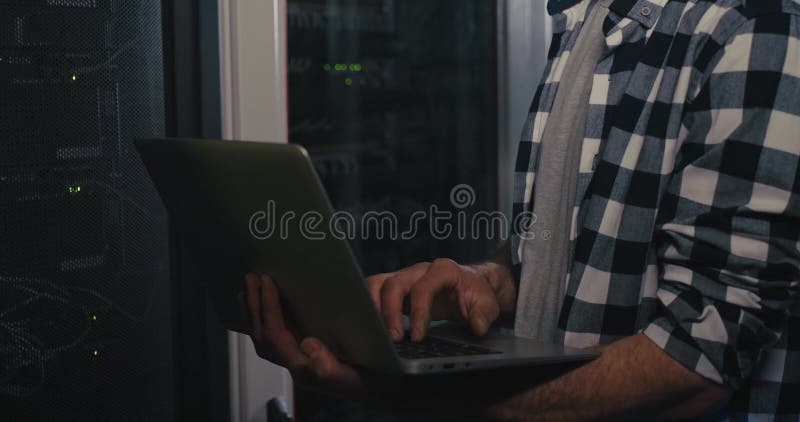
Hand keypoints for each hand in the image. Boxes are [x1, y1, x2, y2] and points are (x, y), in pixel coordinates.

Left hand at [241, 273, 366, 398]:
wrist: (383, 388)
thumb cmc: (370, 380)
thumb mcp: (352, 375)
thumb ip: (327, 366)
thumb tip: (307, 344)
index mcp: (303, 369)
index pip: (274, 335)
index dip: (268, 306)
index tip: (267, 281)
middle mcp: (295, 365)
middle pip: (263, 335)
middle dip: (254, 306)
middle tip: (251, 278)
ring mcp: (298, 359)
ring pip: (265, 336)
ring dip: (256, 311)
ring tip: (250, 288)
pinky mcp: (304, 353)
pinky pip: (276, 335)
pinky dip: (266, 317)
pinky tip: (267, 305)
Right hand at [366, 258, 516, 341]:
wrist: (471, 284)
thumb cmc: (477, 294)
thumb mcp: (487, 305)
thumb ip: (483, 315)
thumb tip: (477, 326)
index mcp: (443, 270)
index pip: (423, 288)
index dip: (418, 313)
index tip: (418, 338)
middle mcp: (419, 270)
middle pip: (394, 284)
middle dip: (390, 313)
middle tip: (393, 340)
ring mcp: (405, 277)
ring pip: (377, 283)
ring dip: (371, 307)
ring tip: (373, 332)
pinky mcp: (395, 287)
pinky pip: (374, 291)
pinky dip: (368, 306)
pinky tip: (369, 326)